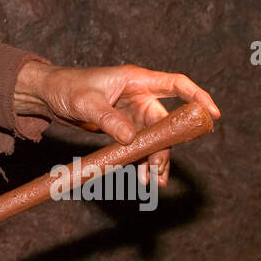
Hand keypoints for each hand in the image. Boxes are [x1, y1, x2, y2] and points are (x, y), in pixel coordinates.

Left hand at [13, 61, 221, 186]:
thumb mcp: (85, 101)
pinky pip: (140, 145)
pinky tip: (142, 177)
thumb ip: (108, 118)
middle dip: (166, 147)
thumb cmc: (66, 87)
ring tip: (153, 181)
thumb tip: (131, 138)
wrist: (48, 95)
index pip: (176, 84)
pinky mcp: (124, 126)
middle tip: (160, 171)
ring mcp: (133, 112)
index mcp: (136, 79)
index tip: (212, 114)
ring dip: (155, 159)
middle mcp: (140, 95)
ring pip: (155, 138)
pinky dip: (142, 160)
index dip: (198, 97)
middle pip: (166, 122)